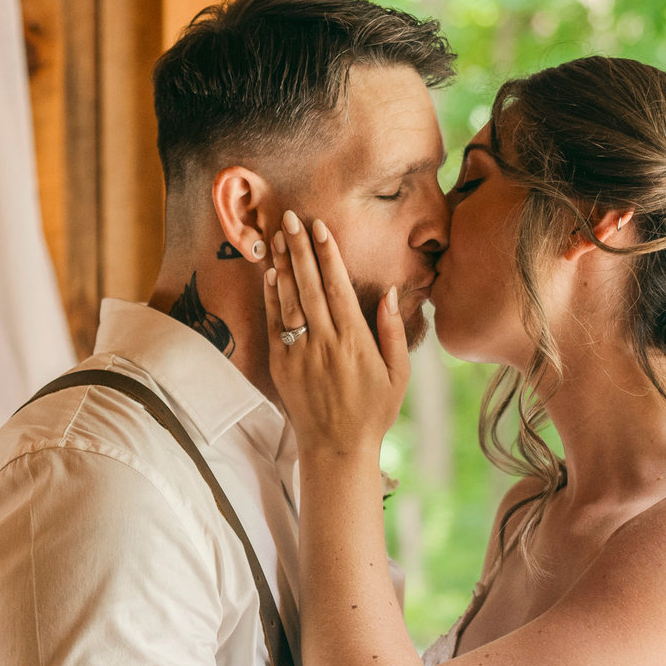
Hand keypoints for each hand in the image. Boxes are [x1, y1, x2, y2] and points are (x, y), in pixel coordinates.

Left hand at [261, 210, 408, 459]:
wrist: (336, 448)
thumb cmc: (373, 411)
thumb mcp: (396, 374)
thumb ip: (391, 331)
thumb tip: (389, 292)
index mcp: (354, 340)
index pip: (337, 286)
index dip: (327, 254)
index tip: (320, 227)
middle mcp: (324, 342)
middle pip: (308, 285)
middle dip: (298, 248)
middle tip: (290, 217)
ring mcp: (299, 353)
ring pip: (288, 300)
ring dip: (281, 265)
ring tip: (276, 235)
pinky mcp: (281, 365)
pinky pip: (274, 324)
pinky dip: (271, 297)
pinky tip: (269, 274)